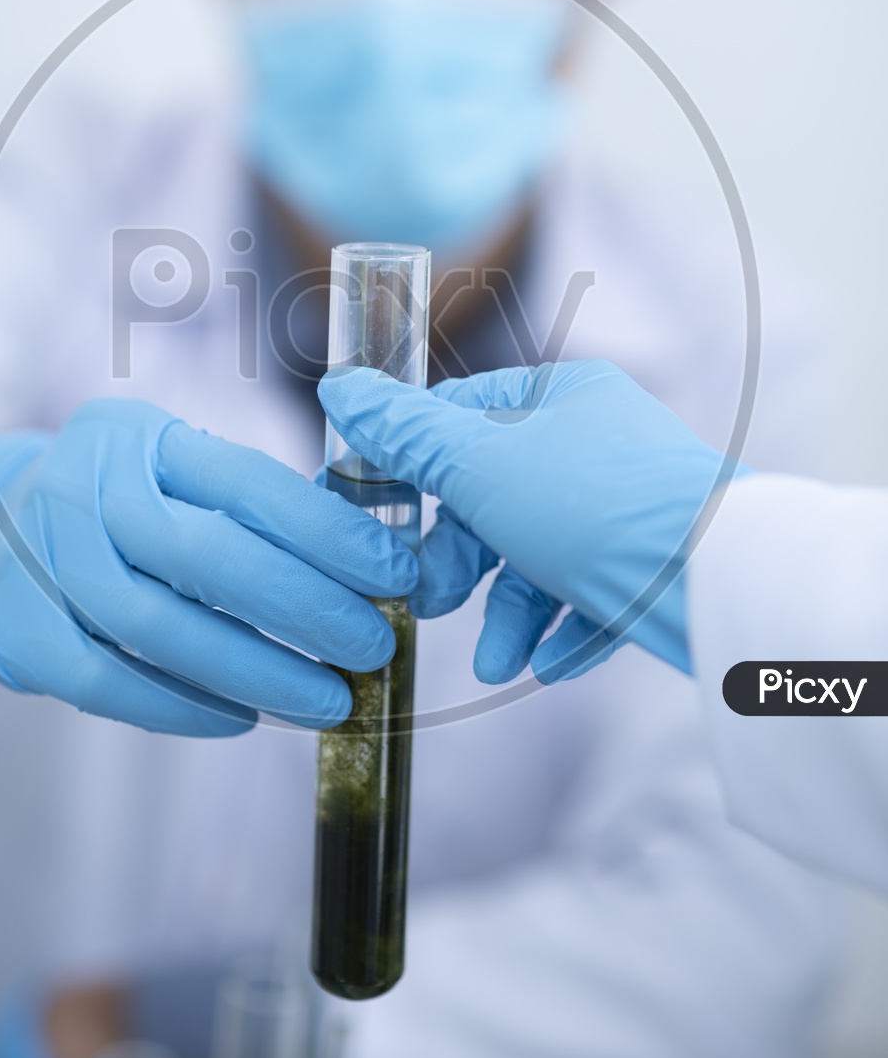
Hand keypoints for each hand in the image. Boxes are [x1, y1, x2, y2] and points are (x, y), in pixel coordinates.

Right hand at [0, 398, 415, 733]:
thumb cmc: (119, 503)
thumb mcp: (172, 470)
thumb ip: (248, 504)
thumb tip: (366, 560)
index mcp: (143, 438)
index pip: (247, 483)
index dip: (328, 533)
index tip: (394, 576)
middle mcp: (88, 488)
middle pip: (208, 556)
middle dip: (306, 607)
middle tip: (372, 647)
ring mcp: (45, 560)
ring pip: (162, 628)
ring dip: (257, 673)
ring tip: (327, 701)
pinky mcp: (19, 632)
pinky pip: (111, 683)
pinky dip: (183, 708)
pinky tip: (244, 721)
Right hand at [320, 361, 744, 682]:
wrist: (716, 582)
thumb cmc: (594, 507)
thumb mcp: (477, 464)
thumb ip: (405, 435)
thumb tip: (341, 391)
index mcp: (559, 399)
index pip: (460, 418)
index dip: (409, 468)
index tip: (370, 517)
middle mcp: (596, 447)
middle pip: (495, 500)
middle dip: (459, 562)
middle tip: (428, 604)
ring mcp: (629, 511)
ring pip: (541, 560)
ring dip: (507, 616)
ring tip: (491, 663)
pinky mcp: (655, 570)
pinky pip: (592, 600)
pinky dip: (560, 633)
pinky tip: (544, 667)